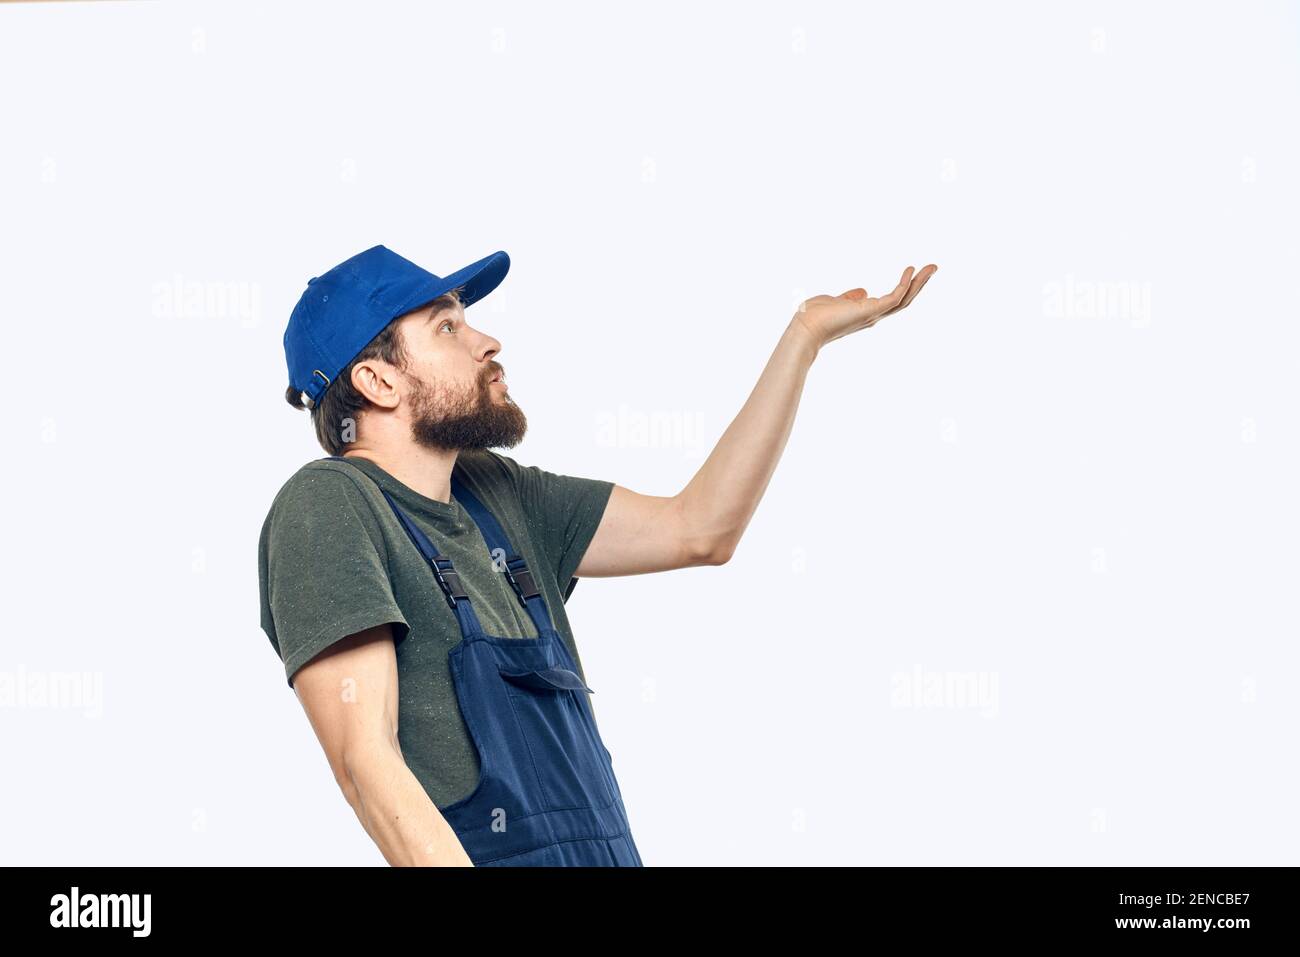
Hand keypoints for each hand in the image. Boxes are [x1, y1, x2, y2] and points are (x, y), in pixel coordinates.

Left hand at [792, 264, 937, 350]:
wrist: (805, 329)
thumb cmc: (814, 317)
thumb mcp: (836, 301)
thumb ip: (850, 297)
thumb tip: (864, 291)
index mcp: (865, 313)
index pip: (890, 302)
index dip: (904, 288)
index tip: (911, 273)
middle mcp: (873, 316)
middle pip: (903, 301)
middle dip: (919, 285)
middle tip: (932, 268)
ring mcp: (873, 314)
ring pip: (904, 299)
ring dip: (919, 283)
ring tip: (932, 267)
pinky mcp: (872, 310)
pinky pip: (895, 296)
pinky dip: (904, 284)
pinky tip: (910, 269)